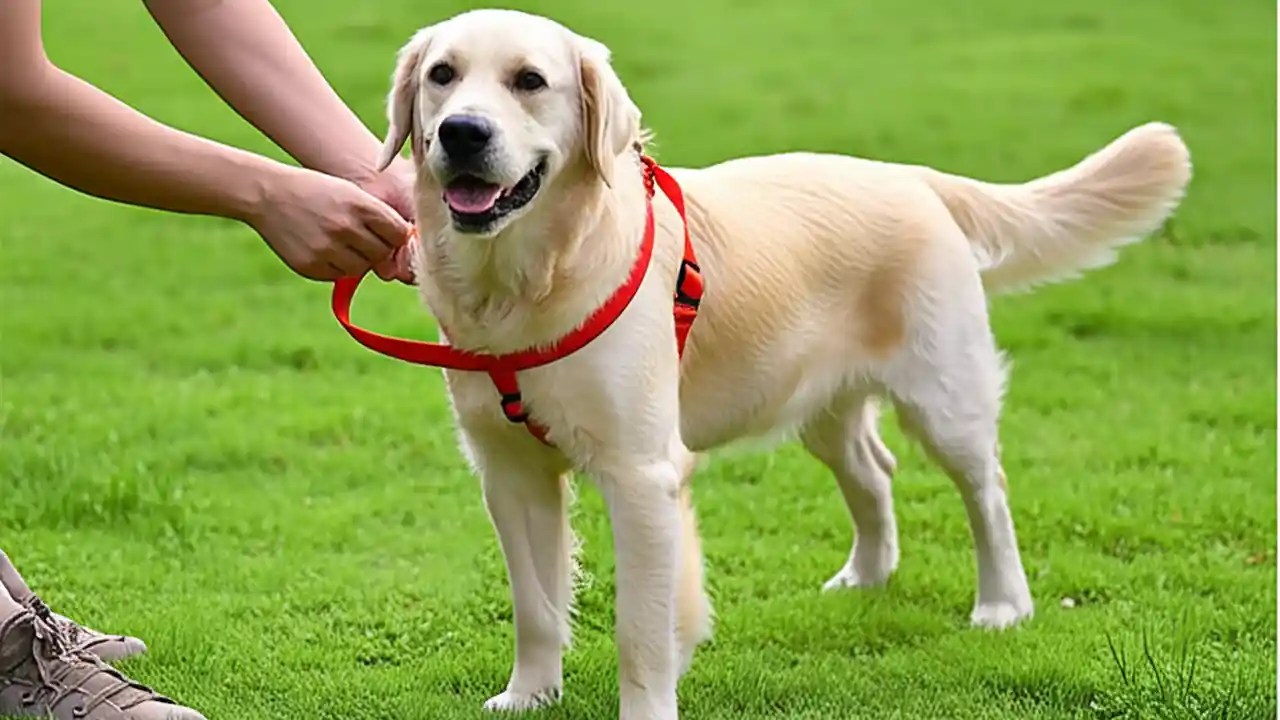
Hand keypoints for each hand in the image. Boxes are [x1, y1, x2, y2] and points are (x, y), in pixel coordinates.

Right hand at [245, 166, 411, 280]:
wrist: (268, 195)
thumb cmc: (318, 193)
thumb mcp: (350, 193)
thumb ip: (378, 219)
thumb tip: (401, 255)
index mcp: (359, 205)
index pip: (399, 233)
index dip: (396, 236)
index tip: (388, 233)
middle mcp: (344, 228)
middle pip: (382, 253)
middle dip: (377, 248)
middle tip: (359, 236)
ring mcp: (327, 249)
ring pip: (362, 268)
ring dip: (358, 259)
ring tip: (341, 241)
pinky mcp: (311, 266)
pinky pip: (338, 276)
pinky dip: (337, 266)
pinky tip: (324, 248)